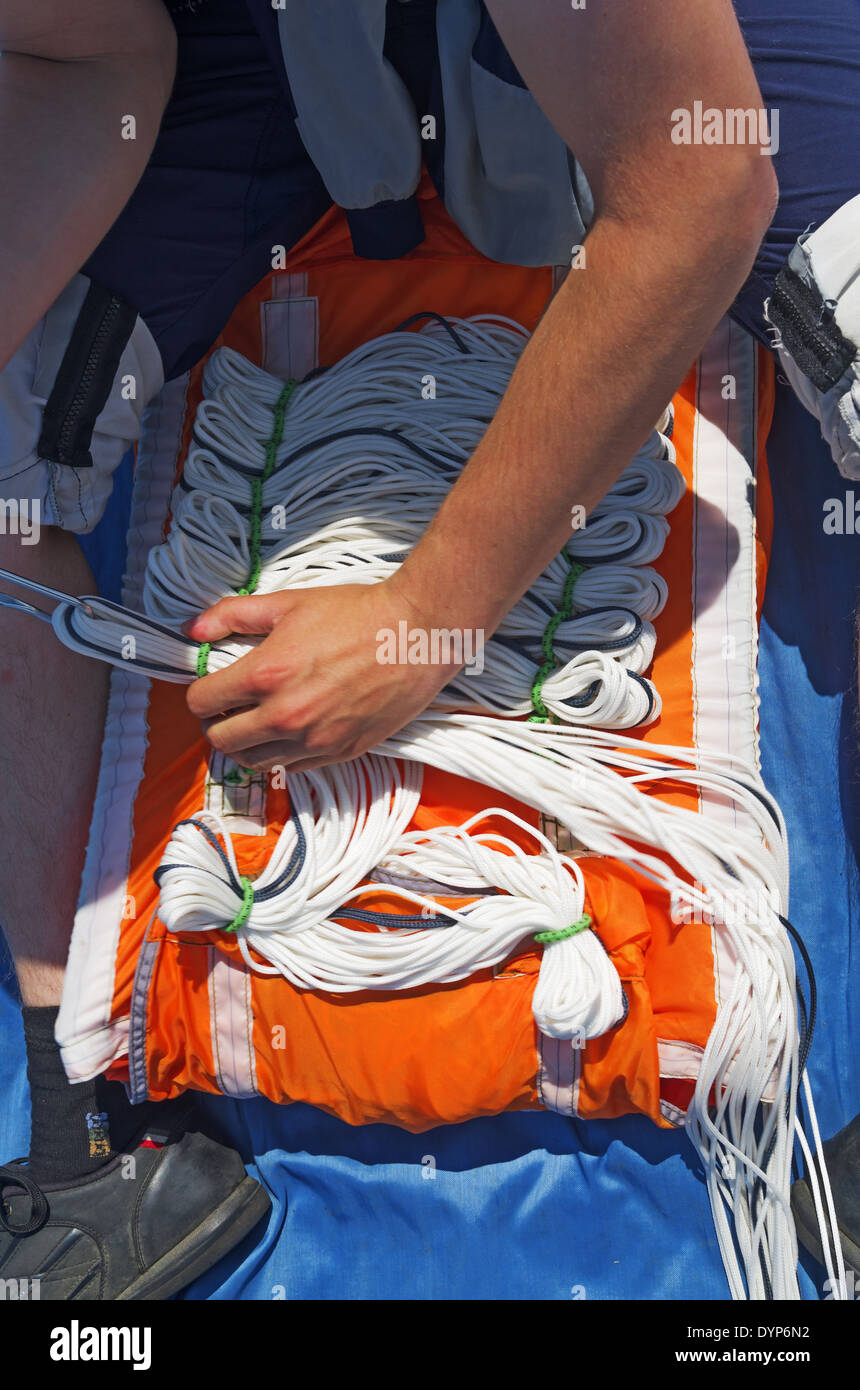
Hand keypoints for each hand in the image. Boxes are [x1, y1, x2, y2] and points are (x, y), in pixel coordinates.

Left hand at [185, 578, 461, 772]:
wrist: (416, 635)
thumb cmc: (355, 613)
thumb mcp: (288, 603)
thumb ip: (232, 615)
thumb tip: (191, 629)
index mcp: (265, 675)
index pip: (201, 702)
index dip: (200, 691)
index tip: (212, 683)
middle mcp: (285, 716)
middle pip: (220, 740)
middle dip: (216, 722)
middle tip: (230, 705)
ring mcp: (313, 740)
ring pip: (252, 761)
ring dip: (246, 743)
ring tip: (257, 720)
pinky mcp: (340, 753)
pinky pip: (291, 768)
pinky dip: (281, 753)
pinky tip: (291, 729)